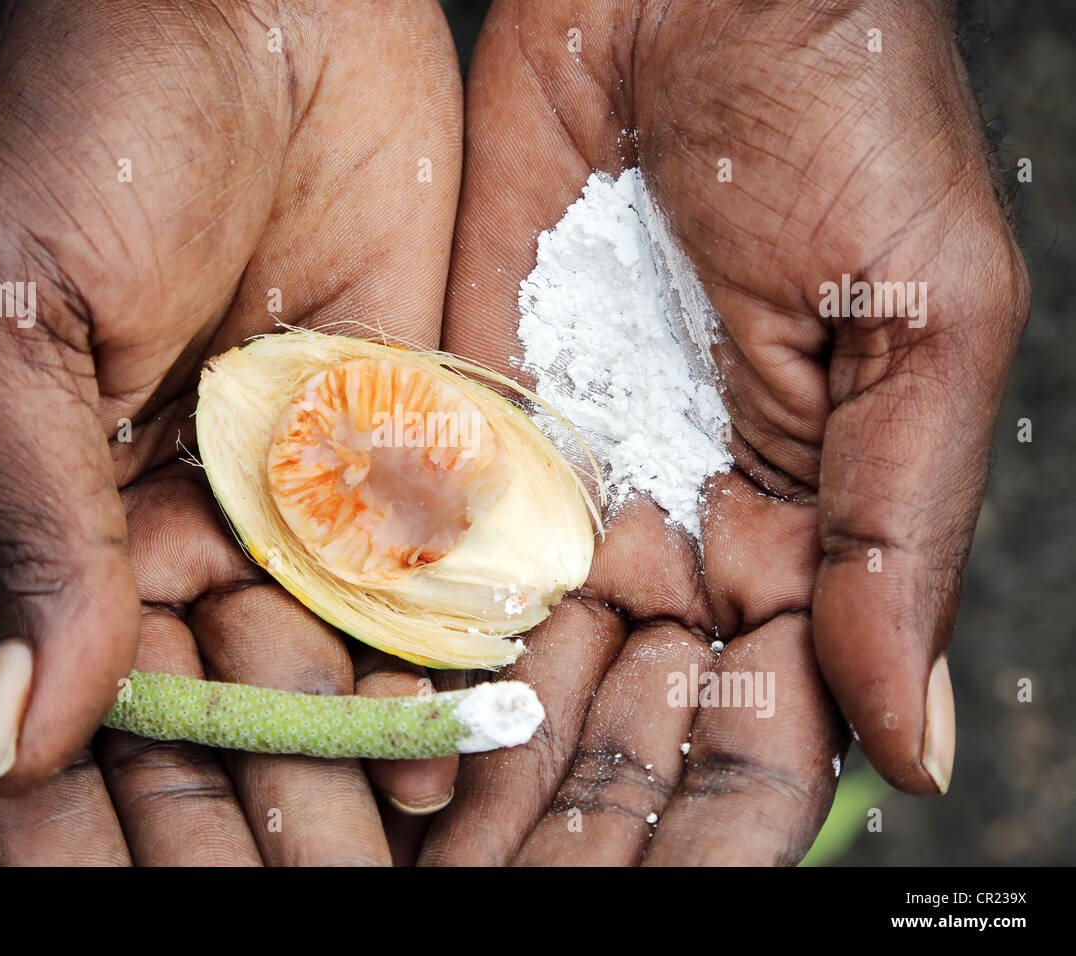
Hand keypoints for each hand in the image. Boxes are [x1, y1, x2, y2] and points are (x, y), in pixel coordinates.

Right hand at [0, 0, 461, 863]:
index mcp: (17, 497)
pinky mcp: (375, 452)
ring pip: (295, 669)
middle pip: (174, 708)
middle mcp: (144, 518)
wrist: (251, 6)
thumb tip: (17, 730)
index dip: (58, 798)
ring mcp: (266, 493)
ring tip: (380, 860)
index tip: (97, 882)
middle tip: (285, 896)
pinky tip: (454, 746)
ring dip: (332, 767)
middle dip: (219, 809)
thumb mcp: (9, 326)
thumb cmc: (88, 128)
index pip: (28, 687)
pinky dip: (421, 668)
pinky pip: (397, 586)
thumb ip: (28, 529)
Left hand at [419, 0, 1027, 863]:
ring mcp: (561, 486)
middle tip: (518, 902)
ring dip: (484, 769)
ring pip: (520, 670)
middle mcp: (672, 531)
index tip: (668, 890)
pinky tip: (376, 733)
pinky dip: (408, 649)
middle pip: (625, 720)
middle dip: (580, 818)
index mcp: (797, 530)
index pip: (759, 720)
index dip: (715, 815)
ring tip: (436, 861)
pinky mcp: (465, 423)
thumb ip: (896, 534)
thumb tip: (912, 737)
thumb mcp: (920, 328)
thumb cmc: (848, 125)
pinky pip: (432, 557)